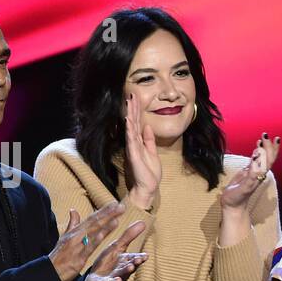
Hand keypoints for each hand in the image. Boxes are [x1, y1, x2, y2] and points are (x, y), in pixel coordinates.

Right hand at [49, 201, 124, 280]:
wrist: (50, 271)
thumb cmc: (59, 254)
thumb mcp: (64, 237)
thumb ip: (72, 224)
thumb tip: (73, 210)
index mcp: (75, 231)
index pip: (92, 219)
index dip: (104, 211)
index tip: (115, 204)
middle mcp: (77, 236)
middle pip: (94, 223)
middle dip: (108, 214)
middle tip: (121, 206)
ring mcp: (77, 246)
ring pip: (92, 233)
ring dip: (105, 225)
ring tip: (117, 217)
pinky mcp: (78, 257)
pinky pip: (88, 248)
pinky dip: (95, 240)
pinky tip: (103, 234)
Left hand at [83, 220, 147, 280]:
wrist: (95, 279)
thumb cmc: (108, 262)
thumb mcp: (117, 247)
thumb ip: (129, 236)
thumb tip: (143, 222)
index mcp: (125, 260)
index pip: (134, 258)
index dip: (140, 257)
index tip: (145, 255)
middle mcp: (122, 270)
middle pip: (129, 267)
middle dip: (134, 264)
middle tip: (138, 260)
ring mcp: (114, 278)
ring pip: (121, 276)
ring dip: (125, 273)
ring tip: (129, 269)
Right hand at [125, 92, 161, 209]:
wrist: (147, 187)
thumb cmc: (149, 173)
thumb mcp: (152, 153)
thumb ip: (149, 140)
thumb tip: (147, 127)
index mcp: (139, 142)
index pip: (137, 122)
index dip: (137, 110)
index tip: (136, 97)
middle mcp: (134, 142)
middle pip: (133, 121)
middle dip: (133, 107)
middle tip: (132, 93)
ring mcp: (133, 147)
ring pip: (131, 127)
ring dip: (130, 114)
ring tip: (129, 101)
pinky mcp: (133, 153)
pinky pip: (131, 138)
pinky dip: (130, 128)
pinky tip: (129, 119)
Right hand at [222, 132, 279, 211]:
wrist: (232, 207)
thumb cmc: (237, 199)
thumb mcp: (244, 188)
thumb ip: (251, 177)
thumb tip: (257, 163)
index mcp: (259, 175)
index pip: (267, 160)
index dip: (269, 150)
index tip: (266, 139)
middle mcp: (258, 173)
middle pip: (268, 158)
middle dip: (269, 146)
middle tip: (266, 134)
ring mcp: (253, 173)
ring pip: (262, 158)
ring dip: (265, 148)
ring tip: (264, 137)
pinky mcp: (247, 173)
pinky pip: (254, 161)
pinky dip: (256, 152)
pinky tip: (256, 147)